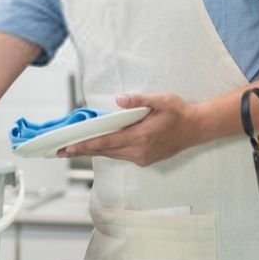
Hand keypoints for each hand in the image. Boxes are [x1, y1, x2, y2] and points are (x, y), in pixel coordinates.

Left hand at [58, 93, 201, 166]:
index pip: (106, 142)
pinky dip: (107, 151)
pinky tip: (97, 146)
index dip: (85, 145)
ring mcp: (142, 157)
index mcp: (141, 136)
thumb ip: (138, 100)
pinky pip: (121, 155)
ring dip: (93, 151)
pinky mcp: (145, 159)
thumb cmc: (179, 111)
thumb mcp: (161, 100)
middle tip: (60, 150)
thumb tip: (119, 100)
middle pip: (104, 151)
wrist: (198, 128)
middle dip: (82, 150)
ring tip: (72, 149)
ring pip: (111, 154)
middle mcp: (139, 151)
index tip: (68, 147)